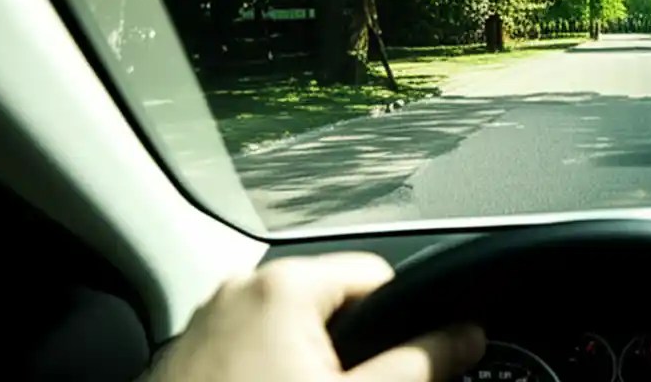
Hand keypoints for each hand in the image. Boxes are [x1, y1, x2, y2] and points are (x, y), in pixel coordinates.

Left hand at [143, 252, 485, 381]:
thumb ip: (421, 364)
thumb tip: (468, 336)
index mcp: (285, 284)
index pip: (378, 277)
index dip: (402, 324)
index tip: (398, 369)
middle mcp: (239, 287)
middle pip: (332, 304)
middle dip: (349, 350)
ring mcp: (203, 322)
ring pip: (288, 331)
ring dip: (306, 364)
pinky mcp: (182, 357)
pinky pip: (247, 350)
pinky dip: (265, 374)